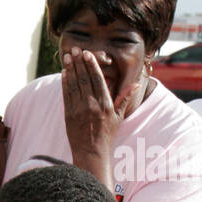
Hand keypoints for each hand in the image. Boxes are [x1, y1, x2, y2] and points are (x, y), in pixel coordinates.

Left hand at [61, 49, 141, 169]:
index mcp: (105, 104)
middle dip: (79, 63)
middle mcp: (92, 105)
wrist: (91, 152)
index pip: (97, 79)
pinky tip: (64, 72)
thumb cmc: (107, 134)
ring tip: (67, 56)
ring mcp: (79, 109)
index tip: (87, 53)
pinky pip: (66, 95)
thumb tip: (137, 83)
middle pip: (84, 79)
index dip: (92, 65)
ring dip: (70, 69)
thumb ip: (125, 98)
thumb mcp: (119, 116)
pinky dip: (64, 82)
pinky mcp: (69, 114)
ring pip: (74, 84)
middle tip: (75, 49)